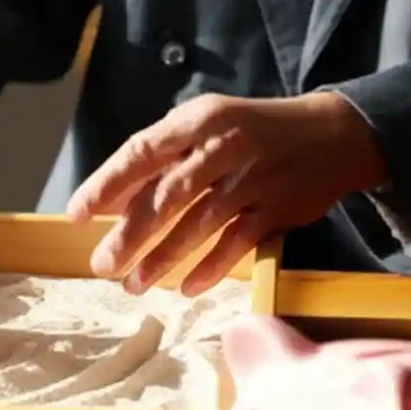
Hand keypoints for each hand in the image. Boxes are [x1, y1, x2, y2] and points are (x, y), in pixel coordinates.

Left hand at [65, 91, 387, 295]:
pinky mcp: (277, 208)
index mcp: (197, 121)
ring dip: (163, 259)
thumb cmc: (247, 133)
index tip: (76, 214)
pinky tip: (186, 288)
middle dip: (130, 234)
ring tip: (132, 285)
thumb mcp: (202, 128)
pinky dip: (211, 267)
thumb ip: (157, 161)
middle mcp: (224, 147)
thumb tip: (107, 202)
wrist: (333, 133)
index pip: (141, 152)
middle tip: (101, 265)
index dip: (106, 184)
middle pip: (168, 195)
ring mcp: (253, 179)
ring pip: (200, 224)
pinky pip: (238, 243)